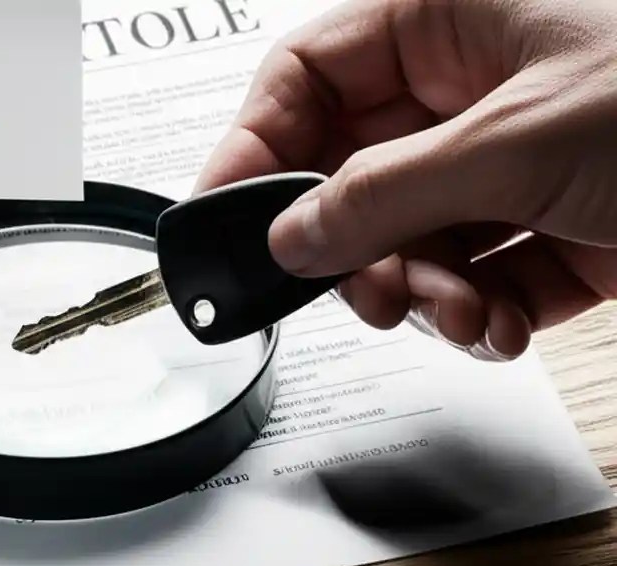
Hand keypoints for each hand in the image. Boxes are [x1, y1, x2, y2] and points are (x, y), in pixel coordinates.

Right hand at [196, 0, 616, 361]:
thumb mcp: (518, 143)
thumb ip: (386, 193)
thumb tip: (290, 236)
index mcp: (451, 23)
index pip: (309, 75)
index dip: (256, 145)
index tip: (224, 217)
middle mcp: (472, 91)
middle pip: (349, 174)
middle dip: (354, 248)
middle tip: (361, 289)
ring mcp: (512, 164)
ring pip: (407, 241)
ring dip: (421, 293)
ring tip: (457, 310)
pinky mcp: (553, 230)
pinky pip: (475, 281)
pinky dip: (479, 317)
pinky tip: (500, 324)